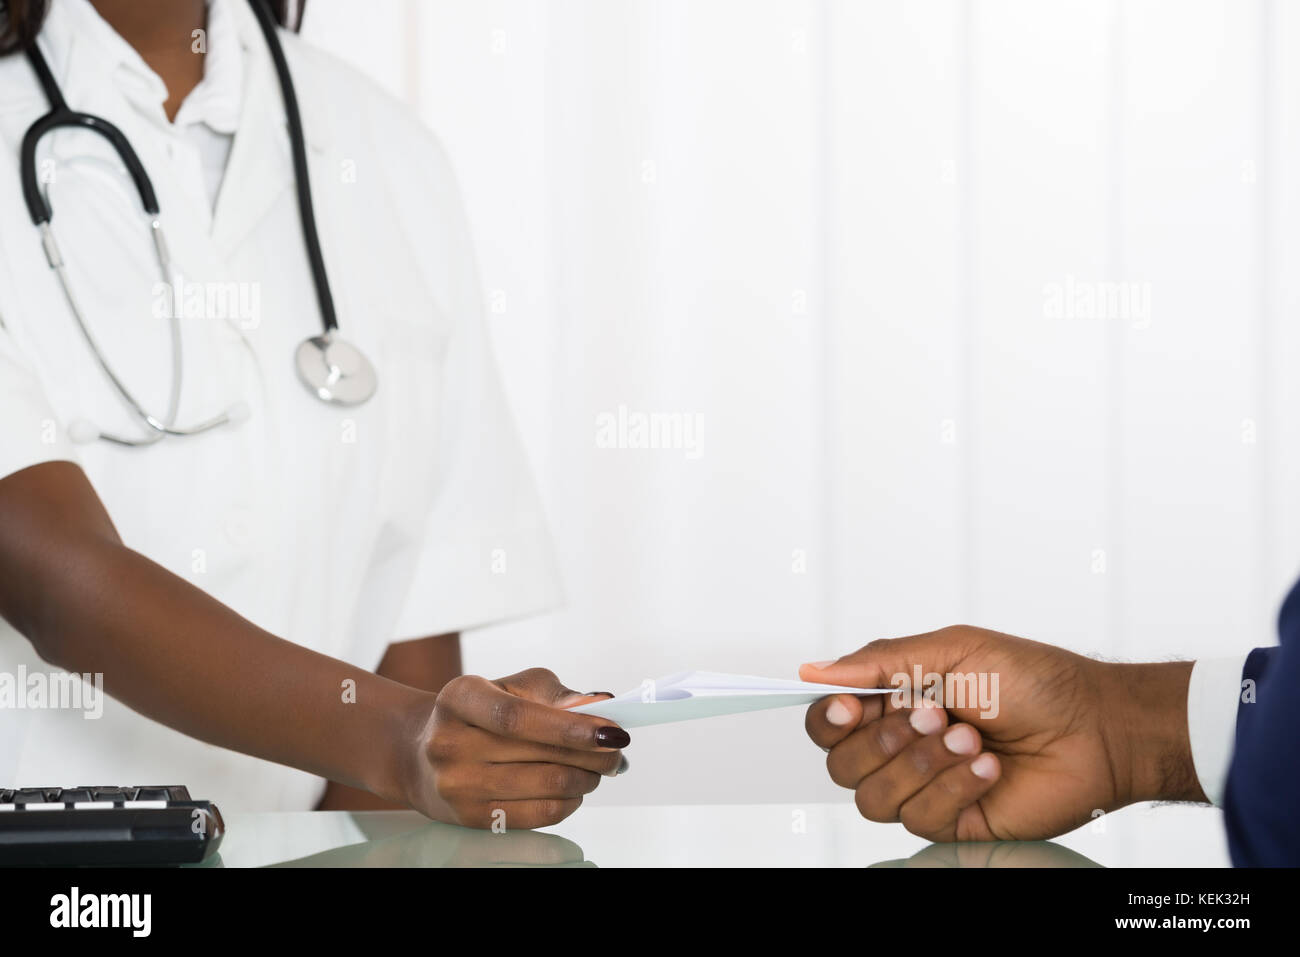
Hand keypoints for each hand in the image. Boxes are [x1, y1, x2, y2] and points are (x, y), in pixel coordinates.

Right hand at [405, 668, 628, 829]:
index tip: (612, 730)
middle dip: (593, 755)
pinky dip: (570, 801)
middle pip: (539, 754)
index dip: (570, 726)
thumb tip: (602, 705)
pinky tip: (577, 788)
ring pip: (546, 787)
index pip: (518, 717)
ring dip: (587, 779)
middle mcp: (450, 743)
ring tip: (600, 769)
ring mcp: (457, 785)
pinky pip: (539, 815)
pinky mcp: (471, 818)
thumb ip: (555, 694)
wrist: (422, 752)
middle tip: (618, 750)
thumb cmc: (480, 711)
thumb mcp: (509, 687)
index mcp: (460, 697)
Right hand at [801, 625, 1201, 841]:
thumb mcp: (953, 650)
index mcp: (891, 702)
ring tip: (970, 737)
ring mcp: (922, 788)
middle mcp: (898, 748)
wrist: (1094, 727)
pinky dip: (954, 786)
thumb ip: (881, 662)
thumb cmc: (1032, 681)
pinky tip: (988, 766)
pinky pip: (919, 817)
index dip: (828, 718)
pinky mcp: (951, 822)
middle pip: (840, 764)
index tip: (851, 705)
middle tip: (935, 712)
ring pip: (872, 798)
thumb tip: (811, 671)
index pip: (827, 722)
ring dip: (922, 763)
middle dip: (884, 739)